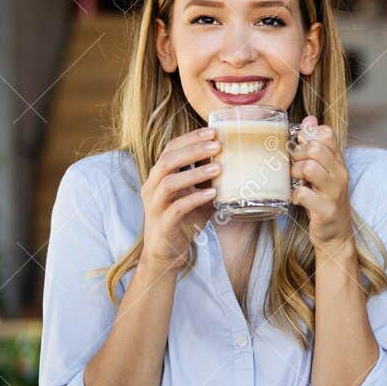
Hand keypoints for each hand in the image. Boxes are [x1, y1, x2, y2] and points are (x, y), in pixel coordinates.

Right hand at [140, 127, 220, 272]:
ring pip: (168, 182)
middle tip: (217, 145)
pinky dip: (195, 199)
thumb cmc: (183, 222)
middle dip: (192, 150)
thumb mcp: (198, 196)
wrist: (167, 254)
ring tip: (219, 168)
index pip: (170, 149)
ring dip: (195, 173)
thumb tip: (234, 162)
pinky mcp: (162, 223)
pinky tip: (212, 194)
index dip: (190, 138)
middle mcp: (152, 187)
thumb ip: (209, 181)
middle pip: (167, 160)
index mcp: (159, 177)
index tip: (212, 131)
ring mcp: (155, 206)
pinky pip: (176, 207)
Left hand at [289, 115, 352, 250]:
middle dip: (297, 155)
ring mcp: (334, 193)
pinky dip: (295, 195)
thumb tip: (309, 120)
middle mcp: (339, 174)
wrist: (336, 236)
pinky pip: (303, 194)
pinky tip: (297, 199)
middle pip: (315, 148)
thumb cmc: (326, 201)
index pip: (327, 134)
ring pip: (309, 168)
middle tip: (295, 168)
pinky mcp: (326, 210)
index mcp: (339, 162)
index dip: (308, 137)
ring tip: (296, 182)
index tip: (301, 150)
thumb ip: (317, 146)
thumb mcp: (324, 172)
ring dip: (295, 173)